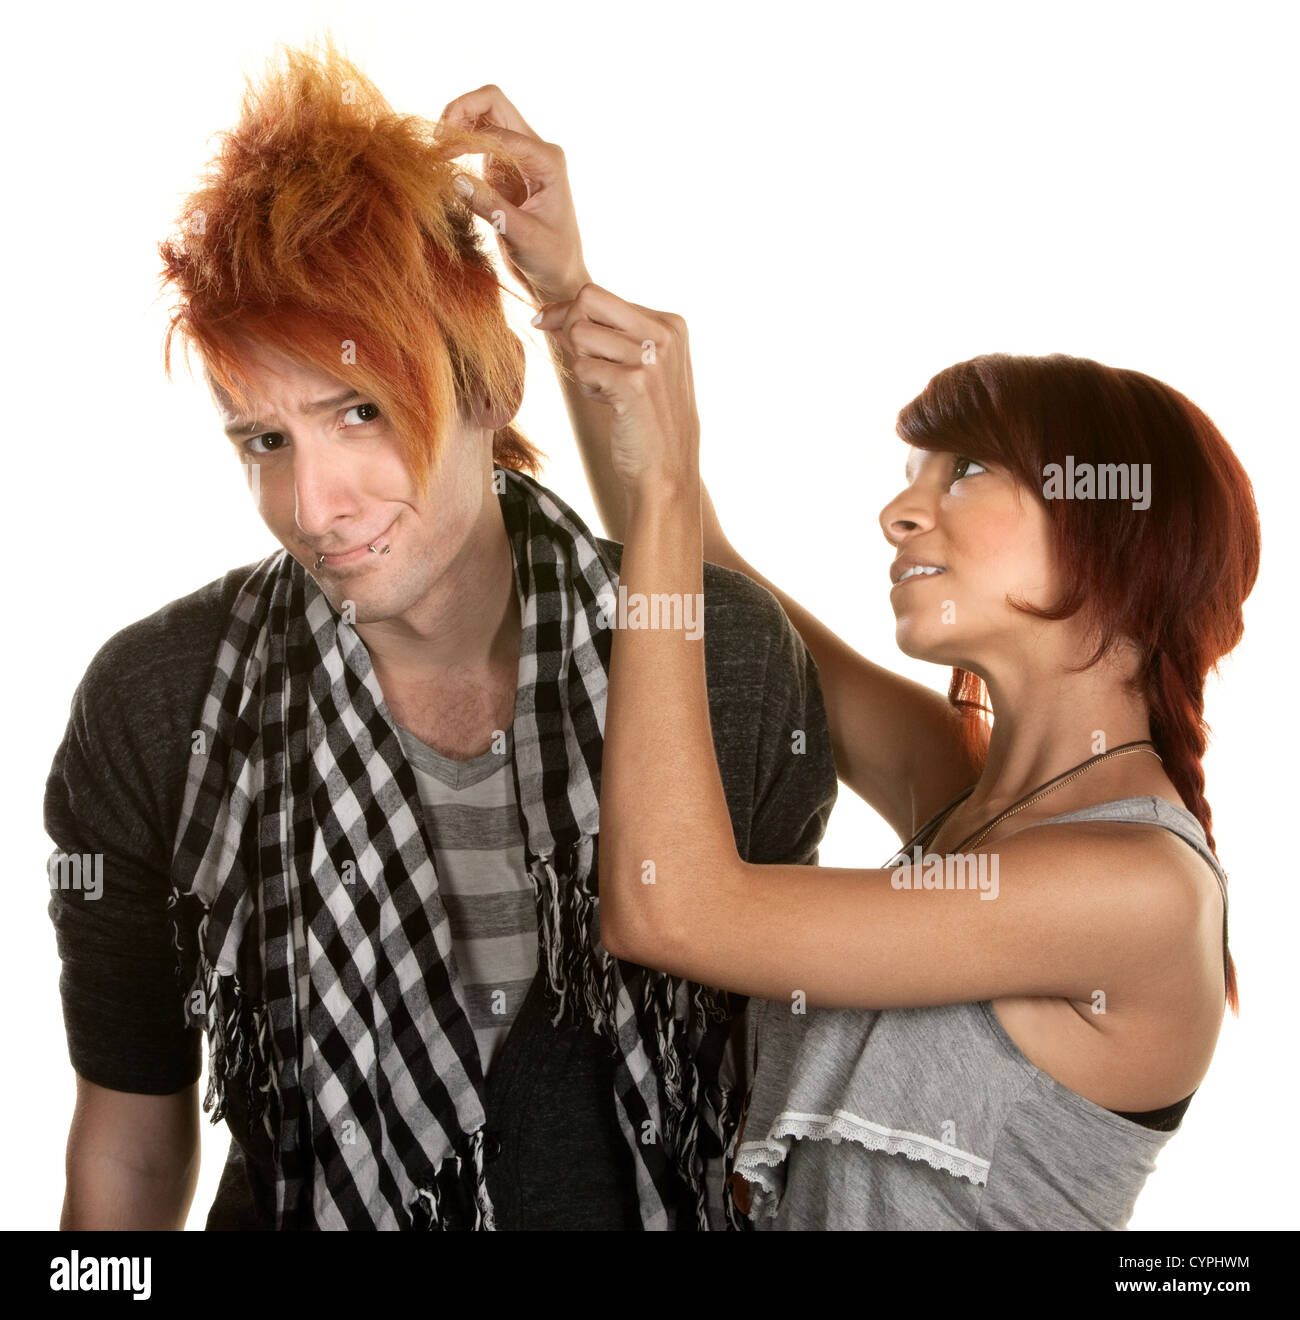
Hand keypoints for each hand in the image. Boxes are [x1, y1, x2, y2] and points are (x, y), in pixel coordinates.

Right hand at [437, 85, 590, 303]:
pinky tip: (442, 162)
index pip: (499, 131)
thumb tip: (453, 178)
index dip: (466, 140)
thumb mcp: (521, 237)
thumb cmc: (551, 261)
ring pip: (482, 116)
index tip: (441, 160)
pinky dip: (456, 143)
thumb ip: (490, 207)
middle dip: (460, 111)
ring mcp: (517, 157)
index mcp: (547, 160)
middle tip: (435, 141)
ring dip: (456, 123)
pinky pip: (476, 141)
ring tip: (436, 150)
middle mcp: (535, 150)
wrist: (558, 280)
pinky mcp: (502, 171)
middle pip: (492, 103)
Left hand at [532, 283, 700, 505]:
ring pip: (580, 334)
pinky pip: (582, 368)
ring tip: (607, 389)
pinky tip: (611, 405)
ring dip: (583, 365)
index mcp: (670, 323)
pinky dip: (589, 388)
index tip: (547, 325)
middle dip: (569, 328)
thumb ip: (605, 335)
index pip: (599, 294)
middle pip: (586, 300)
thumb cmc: (648, 420)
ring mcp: (651, 357)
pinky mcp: (633, 383)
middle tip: (583, 363)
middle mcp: (665, 333)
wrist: (667, 471)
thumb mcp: (639, 365)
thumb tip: (548, 314)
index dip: (568, 312)